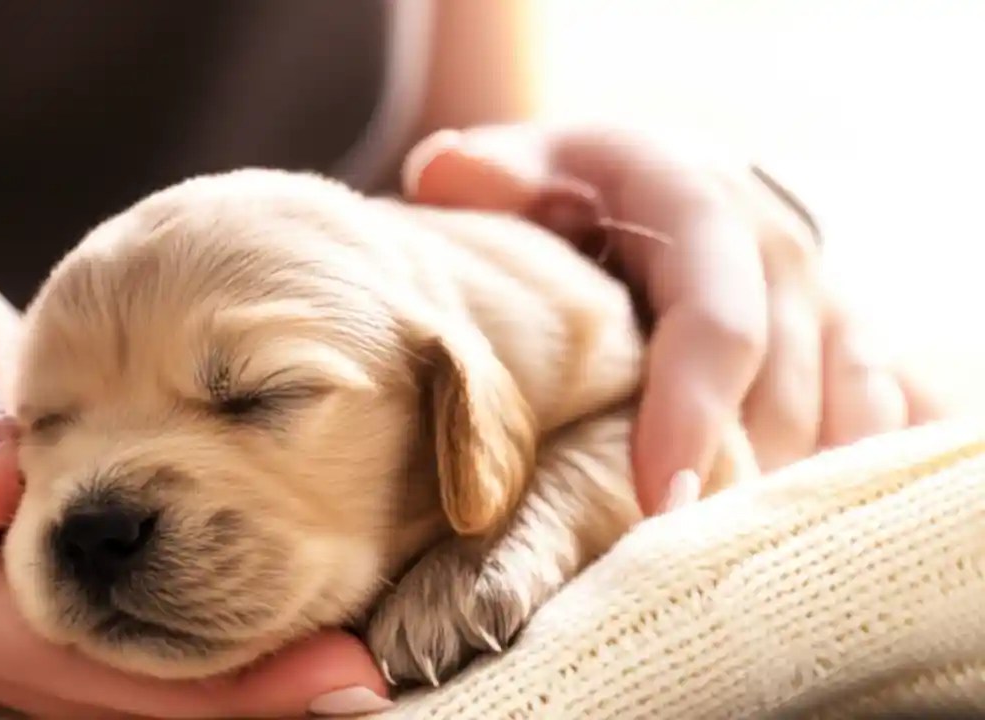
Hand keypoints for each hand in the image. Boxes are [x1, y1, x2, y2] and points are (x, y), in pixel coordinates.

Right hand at [0, 212, 388, 717]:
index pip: (61, 649)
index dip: (195, 678)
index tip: (323, 670)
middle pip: (100, 692)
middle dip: (235, 696)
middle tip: (362, 681)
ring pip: (110, 687)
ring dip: (225, 684)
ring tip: (344, 667)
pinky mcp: (8, 610)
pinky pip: (109, 651)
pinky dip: (194, 648)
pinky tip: (276, 621)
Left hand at [400, 123, 949, 514]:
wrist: (650, 180)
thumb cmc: (569, 186)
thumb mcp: (525, 165)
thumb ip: (486, 175)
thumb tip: (445, 172)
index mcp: (699, 202)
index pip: (715, 320)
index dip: (693, 409)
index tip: (656, 496)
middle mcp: (780, 252)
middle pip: (782, 393)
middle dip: (733, 484)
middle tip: (670, 569)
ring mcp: (827, 301)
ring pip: (839, 421)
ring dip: (781, 497)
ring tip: (712, 572)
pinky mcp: (848, 346)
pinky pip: (876, 423)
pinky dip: (838, 480)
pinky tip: (785, 538)